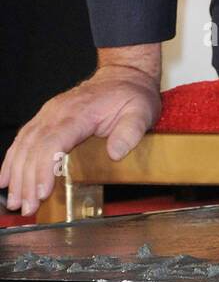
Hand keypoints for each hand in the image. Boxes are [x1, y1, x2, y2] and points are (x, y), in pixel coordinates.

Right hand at [0, 64, 161, 215]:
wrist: (124, 73)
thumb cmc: (132, 93)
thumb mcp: (142, 110)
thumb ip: (131, 131)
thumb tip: (116, 153)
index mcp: (79, 112)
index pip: (53, 143)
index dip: (43, 169)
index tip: (41, 192)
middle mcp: (58, 112)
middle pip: (34, 148)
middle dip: (27, 181)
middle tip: (28, 208)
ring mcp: (49, 113)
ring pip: (24, 145)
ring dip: (16, 175)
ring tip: (15, 201)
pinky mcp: (47, 117)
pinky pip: (24, 139)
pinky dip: (12, 160)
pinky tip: (5, 178)